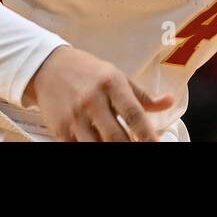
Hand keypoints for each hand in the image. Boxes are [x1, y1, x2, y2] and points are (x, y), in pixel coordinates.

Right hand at [22, 46, 174, 140]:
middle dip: (130, 148)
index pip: (134, 114)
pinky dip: (91, 148)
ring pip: (96, 146)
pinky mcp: (60, 128)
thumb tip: (169, 102)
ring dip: (110, 150)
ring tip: (119, 147)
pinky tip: (98, 145)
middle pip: (117, 136)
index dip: (148, 134)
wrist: (47, 66)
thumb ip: (142, 95)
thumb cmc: (88, 72)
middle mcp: (93, 100)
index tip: (156, 144)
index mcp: (111, 84)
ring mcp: (75, 116)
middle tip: (140, 150)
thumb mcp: (116, 76)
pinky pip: (78, 147)